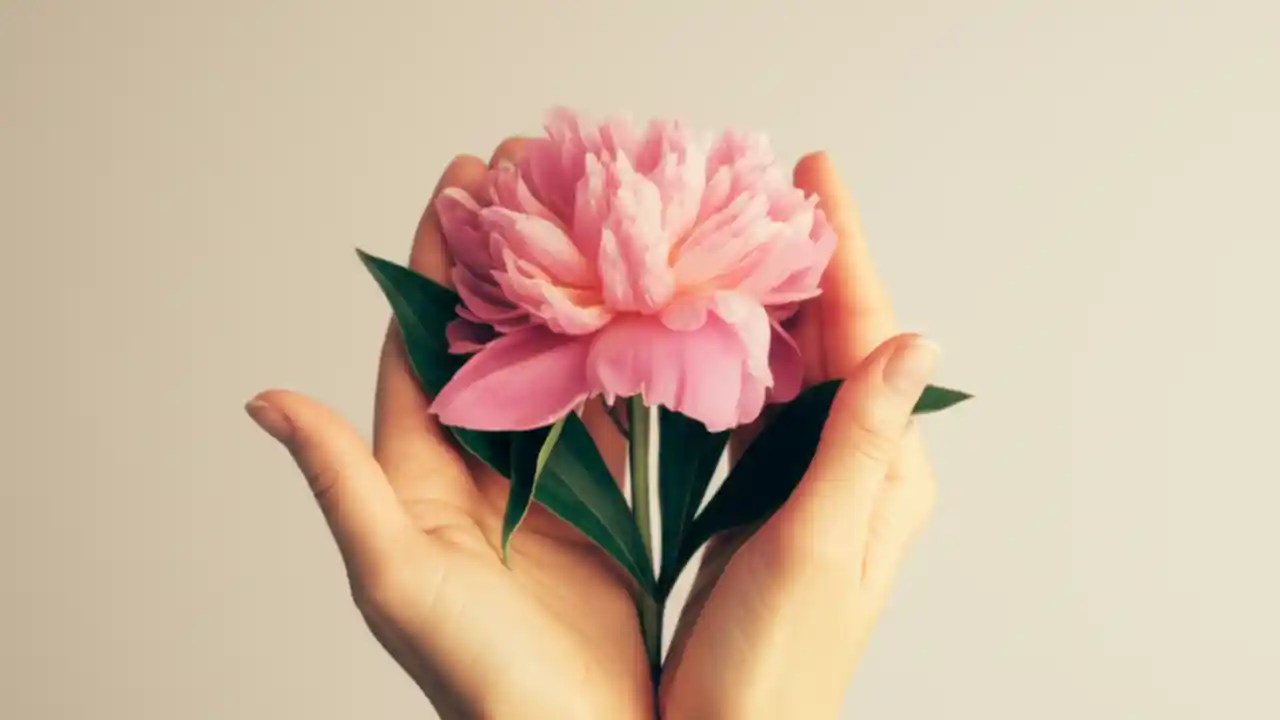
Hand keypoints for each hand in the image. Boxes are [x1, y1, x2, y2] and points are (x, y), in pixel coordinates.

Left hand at [246, 146, 651, 719]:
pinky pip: (618, 414)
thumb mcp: (397, 577)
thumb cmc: (477, 677)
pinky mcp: (610, 503)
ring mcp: (551, 481)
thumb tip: (265, 402)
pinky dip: (633, 362)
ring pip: (562, 365)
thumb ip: (343, 483)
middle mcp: (485, 463)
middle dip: (517, 255)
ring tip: (605, 223)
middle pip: (497, 336)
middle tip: (543, 177)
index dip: (440, 260)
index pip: (425, 339)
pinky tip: (657, 312)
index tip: (464, 183)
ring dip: (580, 295)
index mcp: (423, 470)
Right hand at [660, 153, 939, 718]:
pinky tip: (702, 326)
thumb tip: (910, 341)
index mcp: (883, 474)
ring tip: (727, 235)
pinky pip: (755, 409)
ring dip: (763, 303)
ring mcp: (807, 481)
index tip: (817, 178)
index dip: (843, 254)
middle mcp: (855, 467)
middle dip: (802, 262)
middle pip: (834, 341)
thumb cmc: (774, 667)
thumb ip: (860, 446)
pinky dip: (731, 360)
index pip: (869, 340)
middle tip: (759, 189)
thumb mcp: (817, 549)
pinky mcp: (764, 499)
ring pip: (791, 369)